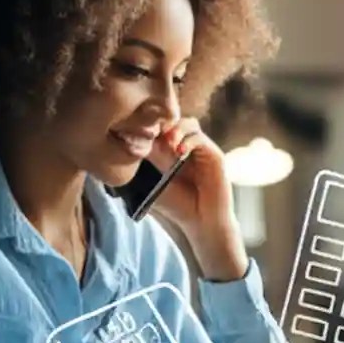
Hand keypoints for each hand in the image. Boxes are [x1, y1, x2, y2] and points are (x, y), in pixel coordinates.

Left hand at [146, 118, 248, 280]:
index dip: (151, 125)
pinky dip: (189, 140)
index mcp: (171, 151)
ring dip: (176, 129)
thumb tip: (128, 141)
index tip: (139, 133)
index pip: (161, 127)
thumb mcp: (156, 180)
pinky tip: (180, 152)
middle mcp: (187, 146)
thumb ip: (148, 160)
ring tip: (168, 142)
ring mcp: (202, 150)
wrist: (202, 223)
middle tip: (153, 134)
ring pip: (190, 123)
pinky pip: (201, 138)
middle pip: (175, 119)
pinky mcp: (215, 155)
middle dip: (163, 123)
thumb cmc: (178, 206)